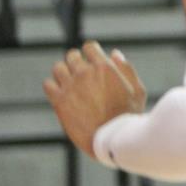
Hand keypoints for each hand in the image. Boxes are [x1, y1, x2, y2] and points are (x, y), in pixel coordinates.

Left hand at [44, 41, 146, 156]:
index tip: (91, 60)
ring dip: (63, 72)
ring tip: (69, 81)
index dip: (91, 52)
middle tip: (79, 72)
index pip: (89, 47)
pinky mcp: (59, 101)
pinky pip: (48, 84)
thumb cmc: (128, 114)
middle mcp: (85, 73)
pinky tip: (61, 93)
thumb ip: (126, 69)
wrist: (112, 138)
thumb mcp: (137, 89)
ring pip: (58, 67)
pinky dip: (53, 86)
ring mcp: (70, 86)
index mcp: (105, 66)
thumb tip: (114, 54)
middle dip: (76, 61)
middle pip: (72, 56)